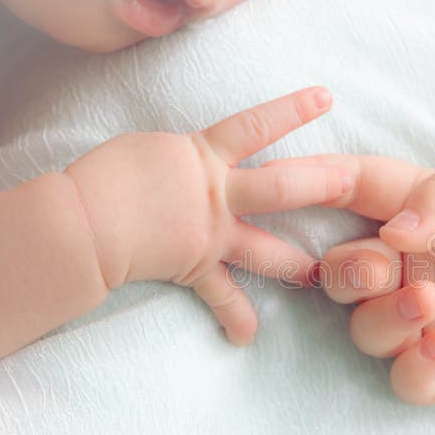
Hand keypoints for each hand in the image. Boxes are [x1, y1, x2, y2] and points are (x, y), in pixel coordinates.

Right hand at [65, 87, 347, 344]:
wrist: (82, 220)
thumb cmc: (106, 176)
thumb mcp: (151, 150)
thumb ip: (186, 156)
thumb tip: (199, 158)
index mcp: (205, 156)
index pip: (256, 125)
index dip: (292, 109)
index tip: (326, 98)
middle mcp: (218, 195)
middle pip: (280, 188)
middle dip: (320, 185)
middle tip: (351, 183)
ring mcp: (212, 234)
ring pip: (266, 250)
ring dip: (296, 264)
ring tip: (321, 276)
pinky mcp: (196, 268)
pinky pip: (222, 297)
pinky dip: (235, 317)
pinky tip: (247, 337)